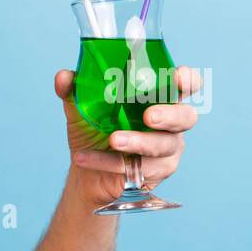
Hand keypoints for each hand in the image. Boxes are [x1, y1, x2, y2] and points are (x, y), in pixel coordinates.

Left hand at [57, 66, 201, 207]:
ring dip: (137, 142)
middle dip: (169, 115)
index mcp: (159, 99)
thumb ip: (74, 90)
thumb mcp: (81, 109)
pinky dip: (106, 161)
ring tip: (112, 140)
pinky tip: (83, 158)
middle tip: (148, 117)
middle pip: (185, 117)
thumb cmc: (93, 131)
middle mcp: (171, 124)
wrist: (84, 170)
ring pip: (161, 146)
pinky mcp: (154, 173)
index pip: (186, 86)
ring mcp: (166, 150)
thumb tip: (63, 76)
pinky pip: (135, 168)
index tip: (178, 77)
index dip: (188, 81)